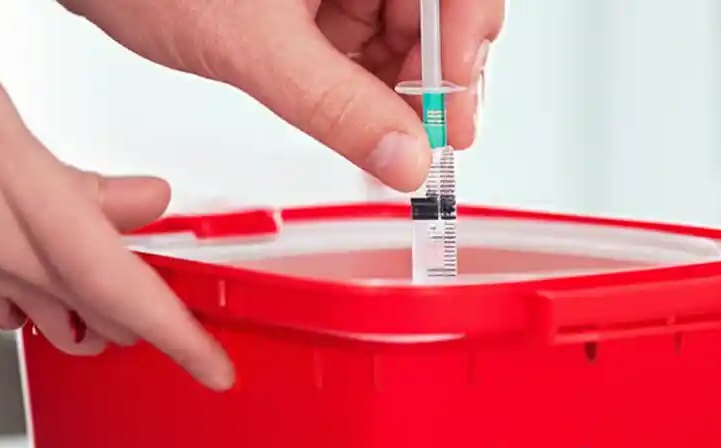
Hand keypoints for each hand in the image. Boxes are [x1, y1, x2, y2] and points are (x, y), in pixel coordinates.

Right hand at [0, 17, 234, 389]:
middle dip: (134, 322)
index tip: (210, 364)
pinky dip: (22, 287)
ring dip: (79, 308)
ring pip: (41, 317)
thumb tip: (142, 202)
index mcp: (12, 196)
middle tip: (164, 311)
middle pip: (90, 317)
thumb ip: (74, 177)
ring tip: (88, 270)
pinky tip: (16, 252)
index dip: (174, 335)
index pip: (118, 288)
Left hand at [63, 0, 504, 192]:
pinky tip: (357, 123)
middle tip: (425, 142)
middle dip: (435, 80)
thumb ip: (336, 106)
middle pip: (440, 12)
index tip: (453, 119)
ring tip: (383, 141)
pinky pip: (362, 42)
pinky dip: (362, 87)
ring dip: (399, 93)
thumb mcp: (252, 45)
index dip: (468, 48)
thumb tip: (404, 159)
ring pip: (405, 33)